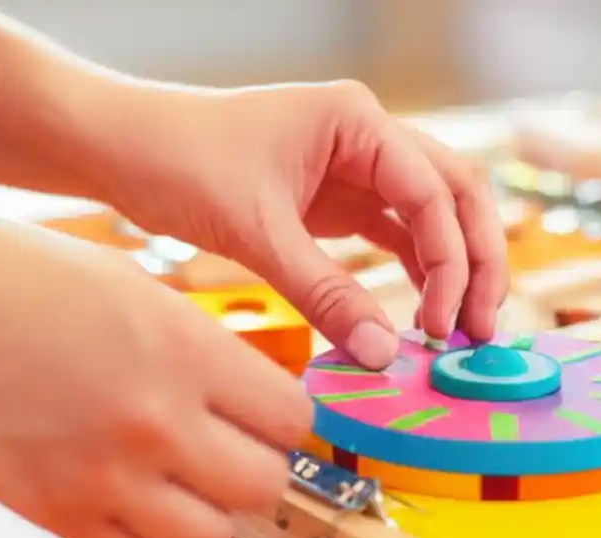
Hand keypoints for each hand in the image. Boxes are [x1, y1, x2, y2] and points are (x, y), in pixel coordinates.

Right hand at [0, 216, 309, 537]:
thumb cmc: (18, 279)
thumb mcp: (137, 287)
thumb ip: (203, 347)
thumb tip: (252, 394)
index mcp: (186, 351)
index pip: (292, 418)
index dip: (284, 419)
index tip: (266, 414)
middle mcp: (156, 421)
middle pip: (266, 486)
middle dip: (257, 469)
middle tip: (230, 450)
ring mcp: (105, 475)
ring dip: (207, 513)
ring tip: (182, 481)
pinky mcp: (56, 513)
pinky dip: (144, 534)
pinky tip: (126, 493)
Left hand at [91, 79, 508, 368]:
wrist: (120, 147)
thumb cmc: (178, 161)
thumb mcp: (256, 231)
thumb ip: (324, 293)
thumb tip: (382, 355)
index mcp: (357, 120)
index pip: (434, 192)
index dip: (451, 261)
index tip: (441, 324)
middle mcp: (368, 137)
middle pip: (457, 196)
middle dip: (477, 262)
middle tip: (481, 330)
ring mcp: (357, 167)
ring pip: (434, 217)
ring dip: (453, 270)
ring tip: (459, 334)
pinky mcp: (338, 200)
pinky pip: (396, 235)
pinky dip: (415, 273)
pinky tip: (421, 316)